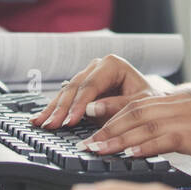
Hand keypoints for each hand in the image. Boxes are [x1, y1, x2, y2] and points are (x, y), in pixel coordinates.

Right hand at [30, 54, 159, 129]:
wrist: (150, 104)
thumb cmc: (148, 102)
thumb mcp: (139, 104)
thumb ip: (116, 106)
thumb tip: (91, 109)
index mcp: (113, 64)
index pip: (91, 85)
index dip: (79, 104)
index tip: (71, 120)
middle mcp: (97, 67)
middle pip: (75, 88)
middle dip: (62, 108)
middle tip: (51, 125)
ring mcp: (87, 76)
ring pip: (66, 92)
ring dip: (53, 110)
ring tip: (41, 123)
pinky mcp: (81, 89)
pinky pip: (65, 99)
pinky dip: (54, 110)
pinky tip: (40, 118)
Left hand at [77, 92, 190, 178]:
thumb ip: (171, 134)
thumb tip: (142, 147)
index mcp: (180, 103)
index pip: (136, 105)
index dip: (111, 116)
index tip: (90, 129)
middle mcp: (182, 104)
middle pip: (134, 111)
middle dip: (106, 128)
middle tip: (86, 144)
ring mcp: (190, 116)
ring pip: (144, 124)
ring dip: (117, 138)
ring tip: (97, 151)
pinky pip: (164, 137)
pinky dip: (143, 146)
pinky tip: (129, 155)